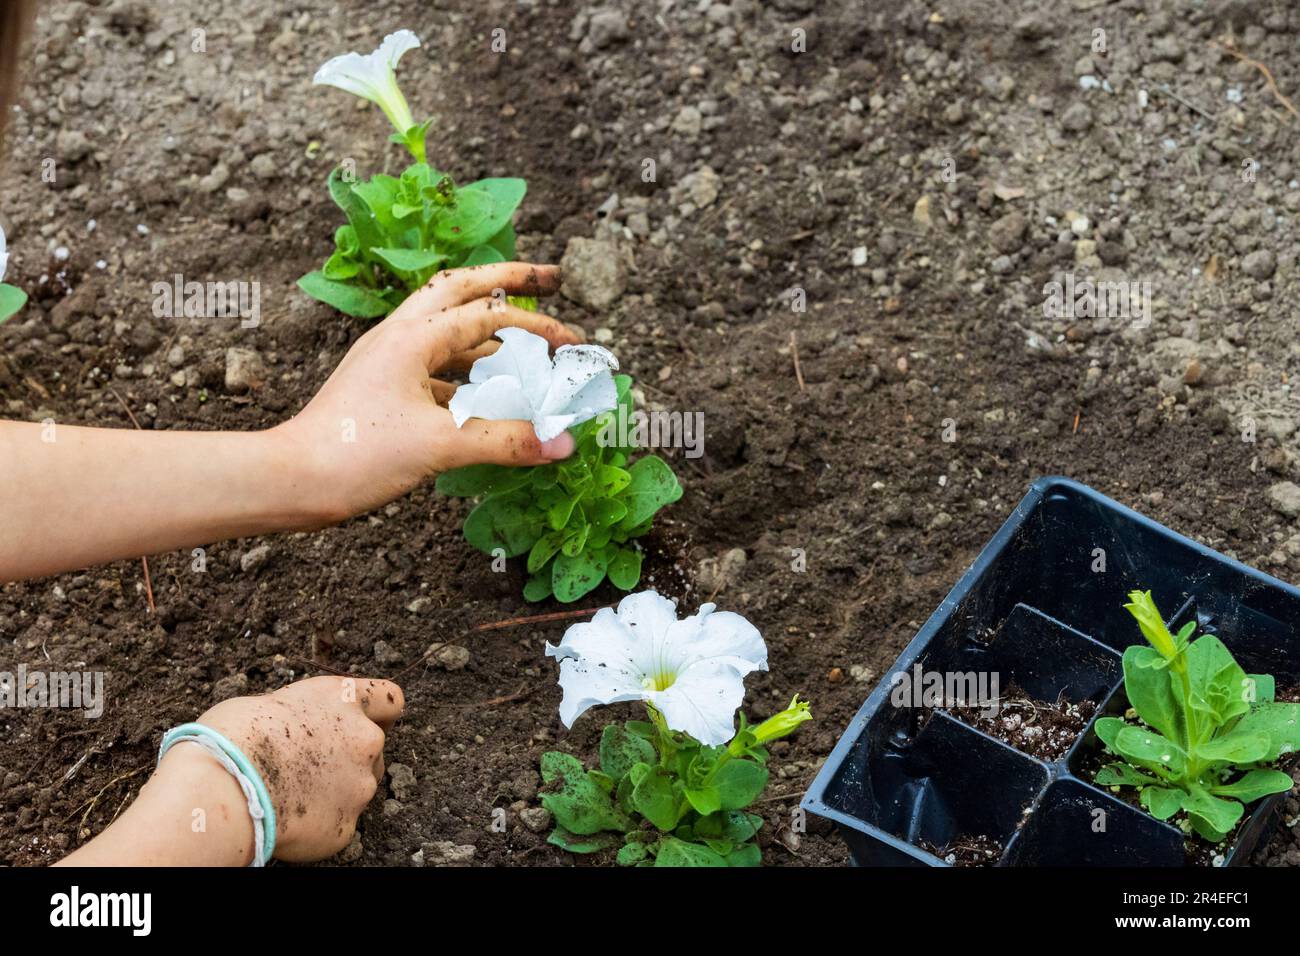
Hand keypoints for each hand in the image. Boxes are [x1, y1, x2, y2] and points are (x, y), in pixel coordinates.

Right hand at [197, 677, 403, 861]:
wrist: (222, 789)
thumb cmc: (231, 738)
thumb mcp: (267, 702)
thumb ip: (300, 713)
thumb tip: (297, 727)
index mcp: (343, 700)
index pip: (390, 699)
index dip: (380, 713)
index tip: (367, 721)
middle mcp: (364, 739)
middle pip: (374, 747)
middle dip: (350, 755)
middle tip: (309, 766)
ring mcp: (360, 785)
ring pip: (359, 786)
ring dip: (336, 789)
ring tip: (290, 794)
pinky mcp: (347, 826)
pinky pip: (338, 823)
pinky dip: (319, 823)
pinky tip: (287, 820)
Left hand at [278, 261, 582, 522]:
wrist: (294, 480)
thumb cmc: (356, 455)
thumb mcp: (440, 445)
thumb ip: (507, 441)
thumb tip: (564, 444)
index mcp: (413, 337)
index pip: (488, 314)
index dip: (537, 325)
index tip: (574, 342)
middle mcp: (399, 337)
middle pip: (460, 288)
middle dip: (508, 280)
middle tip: (550, 277)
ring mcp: (388, 361)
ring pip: (447, 329)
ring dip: (487, 332)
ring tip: (525, 347)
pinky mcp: (383, 388)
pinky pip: (435, 367)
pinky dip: (467, 373)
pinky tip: (486, 395)